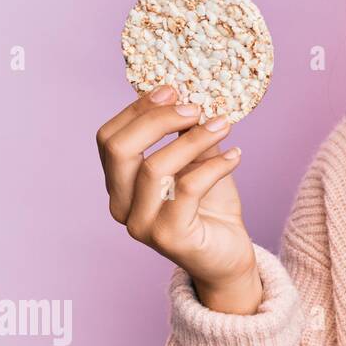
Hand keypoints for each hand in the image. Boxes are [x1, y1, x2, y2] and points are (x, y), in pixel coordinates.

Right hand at [96, 85, 259, 311]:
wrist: (229, 255)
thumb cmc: (210, 207)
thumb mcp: (197, 162)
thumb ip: (186, 136)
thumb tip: (189, 96)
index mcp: (119, 185)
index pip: (109, 139)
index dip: (137, 110)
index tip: (172, 90)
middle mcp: (121, 206)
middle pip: (119, 150)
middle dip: (158, 120)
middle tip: (196, 107)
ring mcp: (141, 225)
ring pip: (154, 168)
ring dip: (193, 139)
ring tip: (224, 126)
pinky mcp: (169, 238)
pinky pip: (187, 189)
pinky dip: (214, 165)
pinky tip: (236, 155)